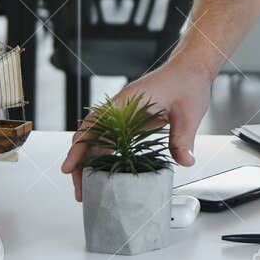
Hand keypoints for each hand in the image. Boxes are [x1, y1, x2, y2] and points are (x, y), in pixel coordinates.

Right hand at [59, 56, 213, 201]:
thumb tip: (185, 162)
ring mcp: (124, 114)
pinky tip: (105, 173)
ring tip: (89, 189)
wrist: (191, 68)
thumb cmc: (187, 83)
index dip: (79, 147)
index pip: (94, 126)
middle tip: (80, 191)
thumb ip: (183, 138)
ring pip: (98, 139)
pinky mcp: (131, 120)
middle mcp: (120, 108)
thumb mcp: (189, 113)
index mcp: (128, 102)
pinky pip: (111, 139)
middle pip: (90, 136)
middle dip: (80, 163)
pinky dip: (104, 156)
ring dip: (91, 162)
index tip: (68, 167)